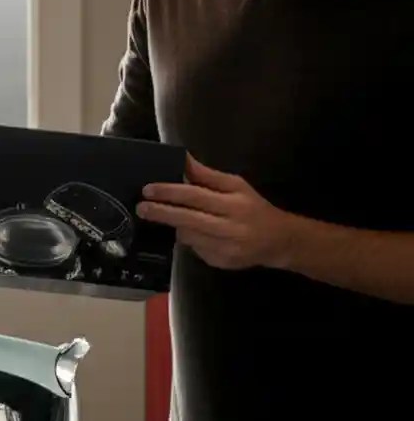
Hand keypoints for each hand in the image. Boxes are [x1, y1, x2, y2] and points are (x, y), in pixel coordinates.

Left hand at [137, 154, 298, 269]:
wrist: (279, 241)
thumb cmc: (253, 208)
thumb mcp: (236, 185)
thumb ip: (207, 175)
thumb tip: (182, 158)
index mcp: (234, 204)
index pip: (196, 196)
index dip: (170, 192)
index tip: (148, 190)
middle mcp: (230, 228)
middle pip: (188, 219)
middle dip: (161, 212)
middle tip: (141, 207)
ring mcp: (225, 249)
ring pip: (188, 236)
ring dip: (175, 226)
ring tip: (167, 216)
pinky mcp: (220, 262)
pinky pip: (195, 249)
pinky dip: (190, 240)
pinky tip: (193, 233)